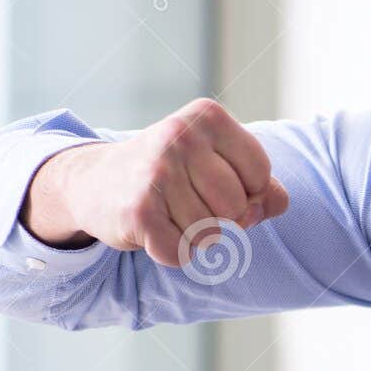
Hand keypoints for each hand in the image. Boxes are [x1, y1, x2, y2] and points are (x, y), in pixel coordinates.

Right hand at [22, 97, 289, 265]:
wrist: (95, 182)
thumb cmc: (173, 174)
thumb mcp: (219, 165)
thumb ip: (262, 186)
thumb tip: (275, 204)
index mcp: (208, 117)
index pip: (260, 174)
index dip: (246, 191)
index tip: (212, 180)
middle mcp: (180, 136)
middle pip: (237, 207)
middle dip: (219, 216)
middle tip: (185, 200)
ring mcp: (157, 172)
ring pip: (212, 234)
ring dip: (192, 235)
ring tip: (167, 211)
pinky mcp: (139, 210)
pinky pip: (181, 253)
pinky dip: (170, 251)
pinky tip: (151, 227)